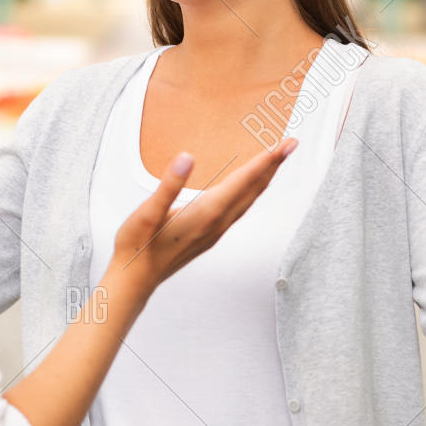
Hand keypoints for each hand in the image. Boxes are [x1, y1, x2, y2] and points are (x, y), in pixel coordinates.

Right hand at [109, 139, 296, 292]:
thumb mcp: (148, 212)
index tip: (286, 144)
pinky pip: (239, 210)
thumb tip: (186, 159)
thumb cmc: (138, 247)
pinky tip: (248, 188)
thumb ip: (169, 185)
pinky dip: (250, 192)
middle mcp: (217, 223)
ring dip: (264, 179)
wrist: (135, 280)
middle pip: (253, 189)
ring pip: (248, 201)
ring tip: (275, 161)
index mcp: (206, 213)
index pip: (244, 180)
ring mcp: (215, 232)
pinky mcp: (209, 236)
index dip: (267, 160)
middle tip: (291, 144)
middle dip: (273, 165)